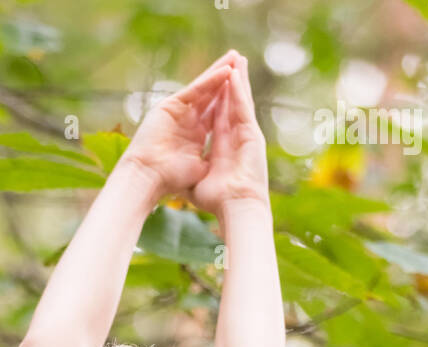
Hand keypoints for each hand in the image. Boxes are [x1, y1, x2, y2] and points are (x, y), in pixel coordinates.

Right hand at [118, 56, 235, 203]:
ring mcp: (177, 111)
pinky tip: (225, 70)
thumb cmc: (170, 180)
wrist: (148, 177)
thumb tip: (224, 160)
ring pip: (204, 88)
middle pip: (211, 95)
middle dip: (226, 79)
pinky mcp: (170, 105)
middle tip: (241, 60)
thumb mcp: (199, 168)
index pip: (216, 113)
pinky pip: (195, 90)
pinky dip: (210, 80)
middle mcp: (187, 120)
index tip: (244, 90)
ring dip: (220, 71)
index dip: (229, 100)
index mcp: (194, 135)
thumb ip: (210, 157)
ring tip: (235, 56)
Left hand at [189, 52, 269, 229]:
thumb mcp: (197, 182)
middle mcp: (237, 138)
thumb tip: (175, 178)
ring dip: (238, 79)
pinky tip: (235, 74)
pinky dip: (239, 91)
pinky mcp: (252, 135)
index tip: (210, 86)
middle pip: (231, 104)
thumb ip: (189, 173)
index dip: (214, 100)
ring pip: (240, 101)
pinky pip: (243, 108)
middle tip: (230, 61)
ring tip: (237, 58)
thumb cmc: (218, 201)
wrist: (236, 207)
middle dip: (229, 83)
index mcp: (224, 147)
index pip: (218, 118)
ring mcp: (246, 135)